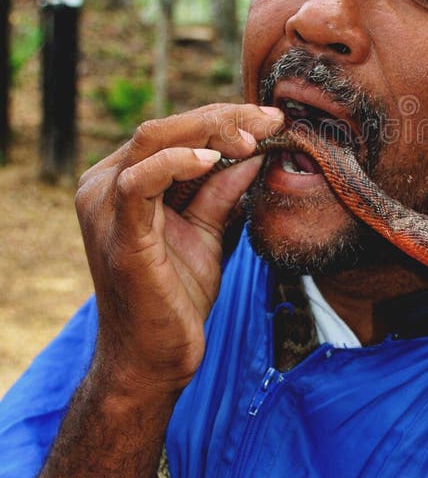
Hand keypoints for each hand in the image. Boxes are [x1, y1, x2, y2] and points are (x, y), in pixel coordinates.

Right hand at [75, 103, 282, 399]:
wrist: (154, 359)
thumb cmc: (175, 295)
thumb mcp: (207, 230)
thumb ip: (223, 190)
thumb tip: (257, 150)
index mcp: (123, 181)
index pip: (173, 132)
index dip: (224, 119)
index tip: (271, 120)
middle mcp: (104, 185)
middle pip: (165, 127)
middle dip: (224, 118)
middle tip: (271, 119)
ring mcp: (105, 207)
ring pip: (153, 141)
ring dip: (209, 132)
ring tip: (253, 138)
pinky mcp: (119, 232)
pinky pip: (140, 182)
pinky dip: (177, 163)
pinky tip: (213, 159)